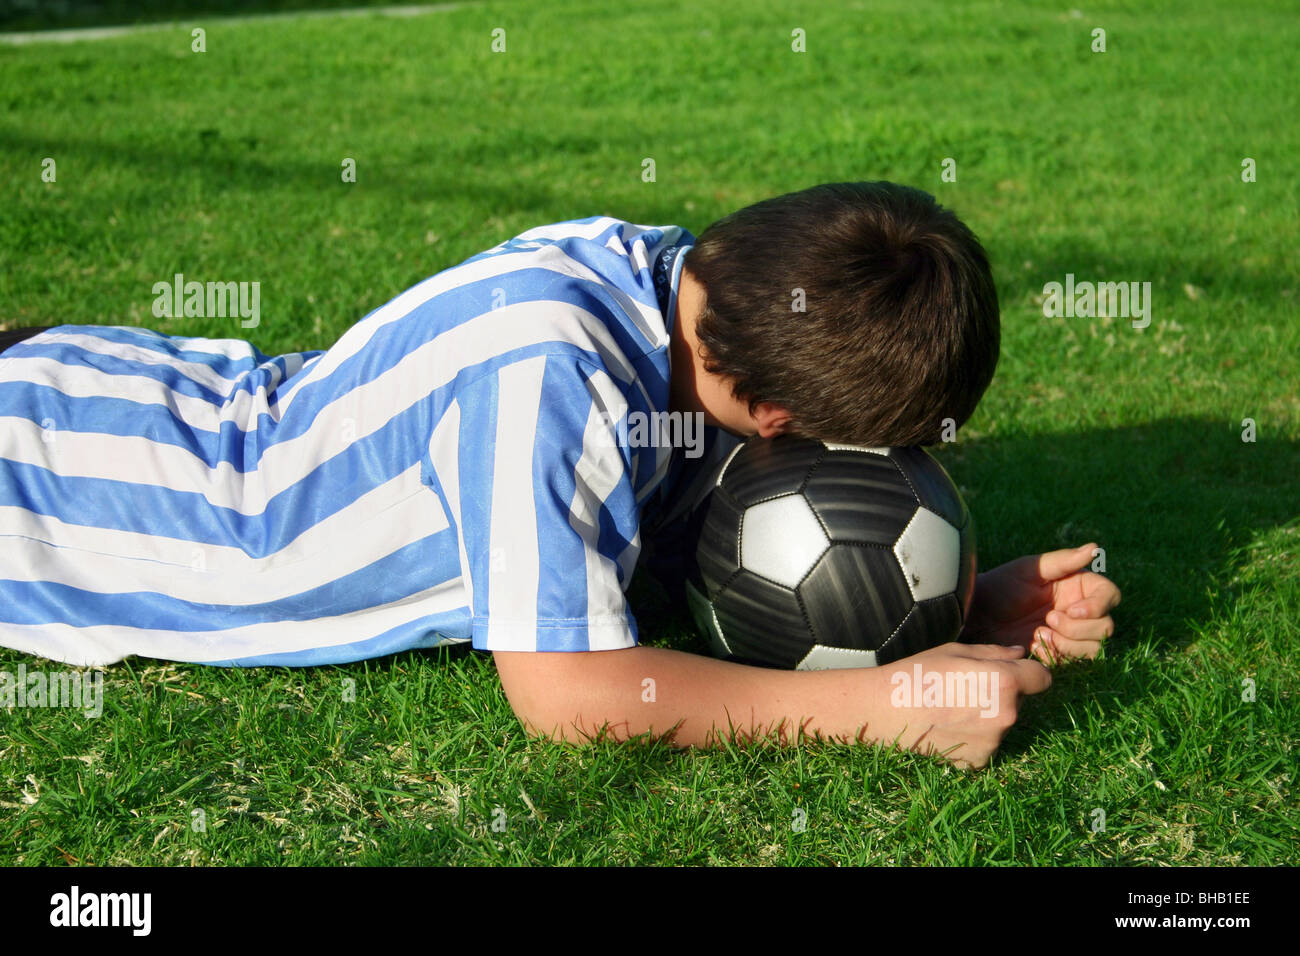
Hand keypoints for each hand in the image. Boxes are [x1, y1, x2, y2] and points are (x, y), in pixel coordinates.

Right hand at [881, 641, 1051, 768]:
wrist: (887, 710)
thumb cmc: (919, 673)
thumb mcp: (957, 651)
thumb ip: (994, 653)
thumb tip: (1019, 655)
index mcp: (1005, 681)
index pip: (1042, 678)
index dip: (1029, 674)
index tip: (1015, 673)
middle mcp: (1007, 714)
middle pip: (1018, 701)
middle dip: (1001, 694)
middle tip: (965, 689)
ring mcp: (994, 741)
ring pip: (1002, 724)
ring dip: (987, 717)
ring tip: (951, 709)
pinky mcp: (979, 761)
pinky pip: (986, 744)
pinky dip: (973, 737)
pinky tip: (948, 727)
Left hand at [960, 543, 1119, 663]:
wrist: (975, 618)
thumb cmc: (999, 587)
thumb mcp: (1028, 570)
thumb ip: (1062, 561)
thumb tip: (1095, 548)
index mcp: (1077, 588)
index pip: (1109, 596)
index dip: (1098, 606)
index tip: (1072, 611)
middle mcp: (1079, 612)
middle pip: (1106, 626)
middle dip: (1078, 628)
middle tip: (1047, 621)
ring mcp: (1070, 636)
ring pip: (1095, 648)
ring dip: (1069, 644)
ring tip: (1039, 634)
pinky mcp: (1059, 655)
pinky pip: (1075, 664)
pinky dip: (1059, 657)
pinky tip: (1034, 647)